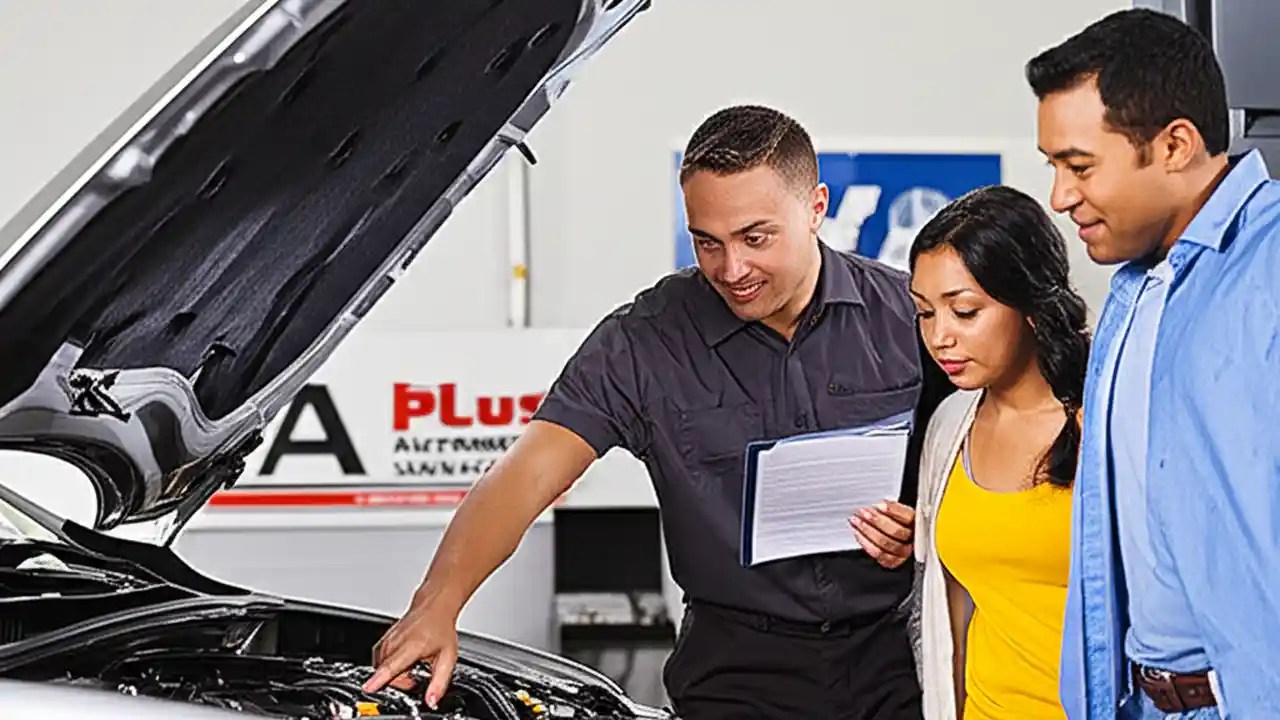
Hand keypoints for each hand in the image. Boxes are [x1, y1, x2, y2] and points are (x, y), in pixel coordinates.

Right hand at [363, 592, 460, 707]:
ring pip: (382, 668)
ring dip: (394, 673)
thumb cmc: (441, 629)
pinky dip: (389, 665)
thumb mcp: (447, 658)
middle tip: (416, 673)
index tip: (369, 688)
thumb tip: (431, 701)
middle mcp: (395, 642)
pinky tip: (402, 660)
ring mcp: (387, 640)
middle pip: (386, 673)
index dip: (379, 680)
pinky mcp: (382, 641)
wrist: (434, 607)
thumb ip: (439, 682)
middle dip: (399, 681)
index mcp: (412, 646)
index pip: (391, 666)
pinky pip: (380, 661)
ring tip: (411, 664)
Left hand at [849, 500, 914, 568]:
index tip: (879, 505)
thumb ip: (890, 506)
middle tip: (863, 512)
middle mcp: (913, 540)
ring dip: (867, 530)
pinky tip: (858, 532)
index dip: (893, 511)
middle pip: (896, 531)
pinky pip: (878, 554)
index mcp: (918, 523)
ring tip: (857, 520)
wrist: (896, 537)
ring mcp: (903, 552)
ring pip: (886, 543)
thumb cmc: (895, 520)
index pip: (908, 517)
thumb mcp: (896, 509)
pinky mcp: (892, 561)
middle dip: (877, 521)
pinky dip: (866, 542)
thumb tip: (877, 502)